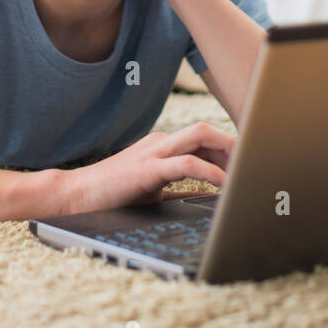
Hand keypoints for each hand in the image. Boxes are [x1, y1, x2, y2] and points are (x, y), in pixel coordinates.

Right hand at [64, 121, 235, 215]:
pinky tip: (223, 184)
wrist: (77, 196)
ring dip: (226, 151)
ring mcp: (154, 152)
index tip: (246, 164)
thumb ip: (183, 187)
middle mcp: (161, 143)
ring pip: (199, 136)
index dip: (228, 149)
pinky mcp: (147, 169)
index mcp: (164, 146)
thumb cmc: (114, 195)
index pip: (204, 139)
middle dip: (233, 145)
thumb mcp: (156, 190)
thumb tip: (215, 193)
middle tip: (251, 165)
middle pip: (207, 131)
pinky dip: (209, 172)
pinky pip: (185, 164)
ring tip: (243, 170)